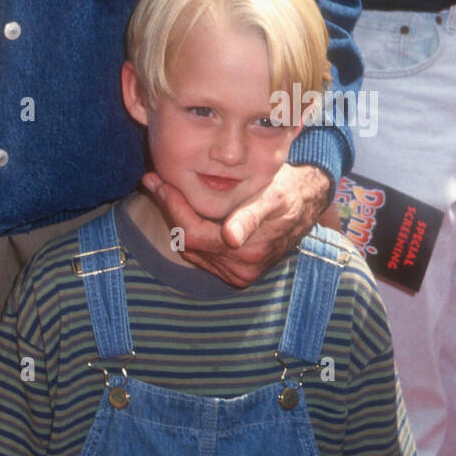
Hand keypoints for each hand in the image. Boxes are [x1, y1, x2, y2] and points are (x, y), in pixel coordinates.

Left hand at [141, 163, 332, 288]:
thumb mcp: (271, 197)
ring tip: (161, 189)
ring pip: (191, 249)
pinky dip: (188, 231)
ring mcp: (237, 275)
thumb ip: (250, 217)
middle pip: (188, 242)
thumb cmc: (287, 192)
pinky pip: (200, 253)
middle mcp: (240, 271)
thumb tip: (231, 237)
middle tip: (152, 180)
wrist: (304, 204)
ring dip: (175, 219)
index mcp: (248, 252)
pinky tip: (180, 207)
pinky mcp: (235, 273)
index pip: (193, 233)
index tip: (157, 181)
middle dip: (169, 210)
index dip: (172, 207)